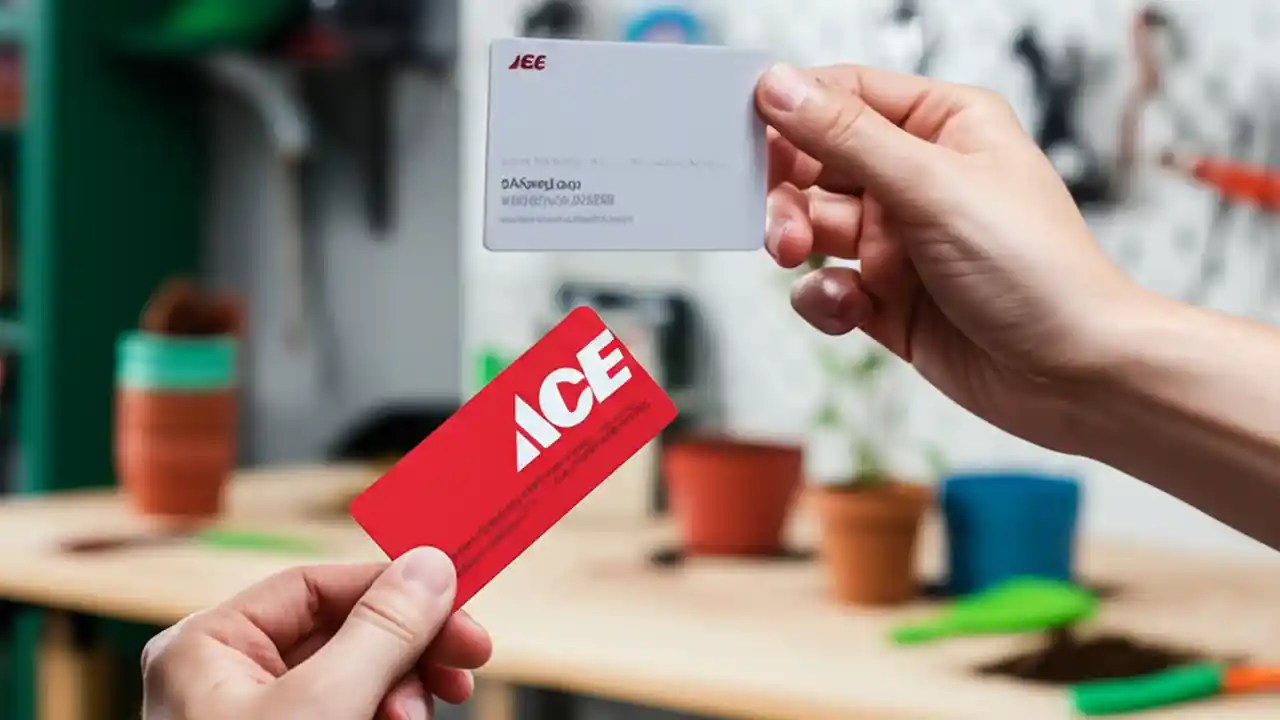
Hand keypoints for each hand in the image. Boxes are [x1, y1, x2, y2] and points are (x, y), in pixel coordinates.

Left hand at [142, 548, 490, 719]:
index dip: (392, 588)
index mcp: (206, 649)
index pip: (316, 587)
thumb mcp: (327, 707)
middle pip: (341, 631)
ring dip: (401, 692)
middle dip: (406, 650)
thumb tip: (431, 563)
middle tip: (469, 660)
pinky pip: (349, 714)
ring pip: (353, 676)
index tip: (459, 601)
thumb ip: (382, 630)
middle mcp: (226, 679)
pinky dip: (385, 718)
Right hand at [755, 64, 1147, 450]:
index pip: (846, 95)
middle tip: (776, 216)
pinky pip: (828, 286)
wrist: (1076, 378)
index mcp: (943, 127)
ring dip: (797, 241)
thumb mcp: (933, 187)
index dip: (793, 108)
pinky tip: (849, 308)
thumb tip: (780, 85)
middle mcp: (918, 179)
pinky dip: (825, 297)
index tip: (744, 127)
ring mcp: (901, 242)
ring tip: (799, 256)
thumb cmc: (1036, 271)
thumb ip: (847, 136)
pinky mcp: (888, 301)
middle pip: (816, 164)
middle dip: (787, 190)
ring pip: (814, 226)